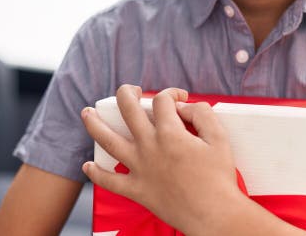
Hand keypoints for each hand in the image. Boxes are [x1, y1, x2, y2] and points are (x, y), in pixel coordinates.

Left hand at [81, 84, 245, 233]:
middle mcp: (149, 147)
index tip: (179, 99)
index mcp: (170, 133)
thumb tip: (185, 107)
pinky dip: (97, 174)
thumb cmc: (219, 178)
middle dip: (127, 93)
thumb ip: (202, 115)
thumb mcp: (219, 138)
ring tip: (87, 113)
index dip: (171, 94)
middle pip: (128, 110)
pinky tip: (88, 166)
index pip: (162, 101)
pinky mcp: (137, 190)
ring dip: (94, 124)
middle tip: (130, 91)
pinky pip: (110, 181)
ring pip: (108, 141)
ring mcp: (140, 168)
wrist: (213, 215)